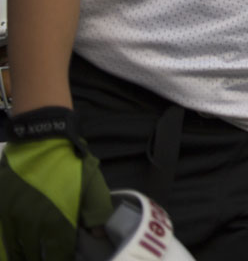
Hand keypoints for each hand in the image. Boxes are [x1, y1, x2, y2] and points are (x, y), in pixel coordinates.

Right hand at [0, 107, 112, 260]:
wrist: (42, 138)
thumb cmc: (70, 162)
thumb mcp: (92, 183)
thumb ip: (96, 211)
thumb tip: (98, 235)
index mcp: (57, 218)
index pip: (57, 253)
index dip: (59, 260)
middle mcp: (31, 221)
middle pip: (31, 254)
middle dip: (36, 260)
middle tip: (41, 260)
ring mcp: (12, 214)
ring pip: (12, 247)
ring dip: (19, 255)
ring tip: (24, 258)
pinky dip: (4, 243)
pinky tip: (8, 249)